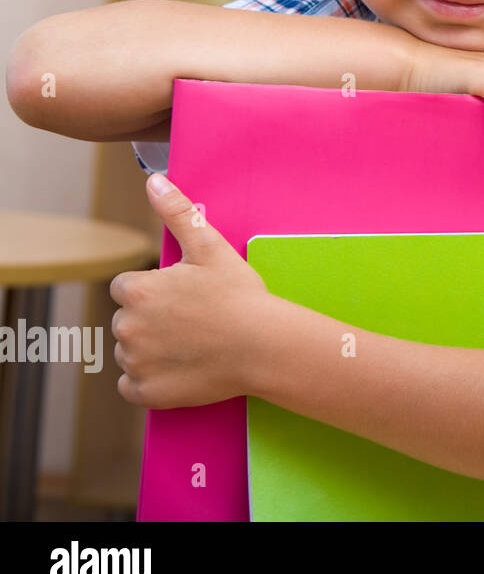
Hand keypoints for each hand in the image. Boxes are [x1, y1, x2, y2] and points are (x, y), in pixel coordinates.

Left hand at [109, 174, 271, 407]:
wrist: (266, 346)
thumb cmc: (240, 296)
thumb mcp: (211, 248)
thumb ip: (178, 212)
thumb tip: (153, 180)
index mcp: (139, 292)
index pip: (128, 288)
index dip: (156, 291)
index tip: (184, 297)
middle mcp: (128, 328)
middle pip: (128, 320)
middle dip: (152, 320)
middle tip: (193, 321)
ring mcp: (137, 363)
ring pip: (130, 352)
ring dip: (151, 349)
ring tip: (192, 344)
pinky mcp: (147, 392)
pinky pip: (133, 386)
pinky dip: (150, 380)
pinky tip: (180, 368)